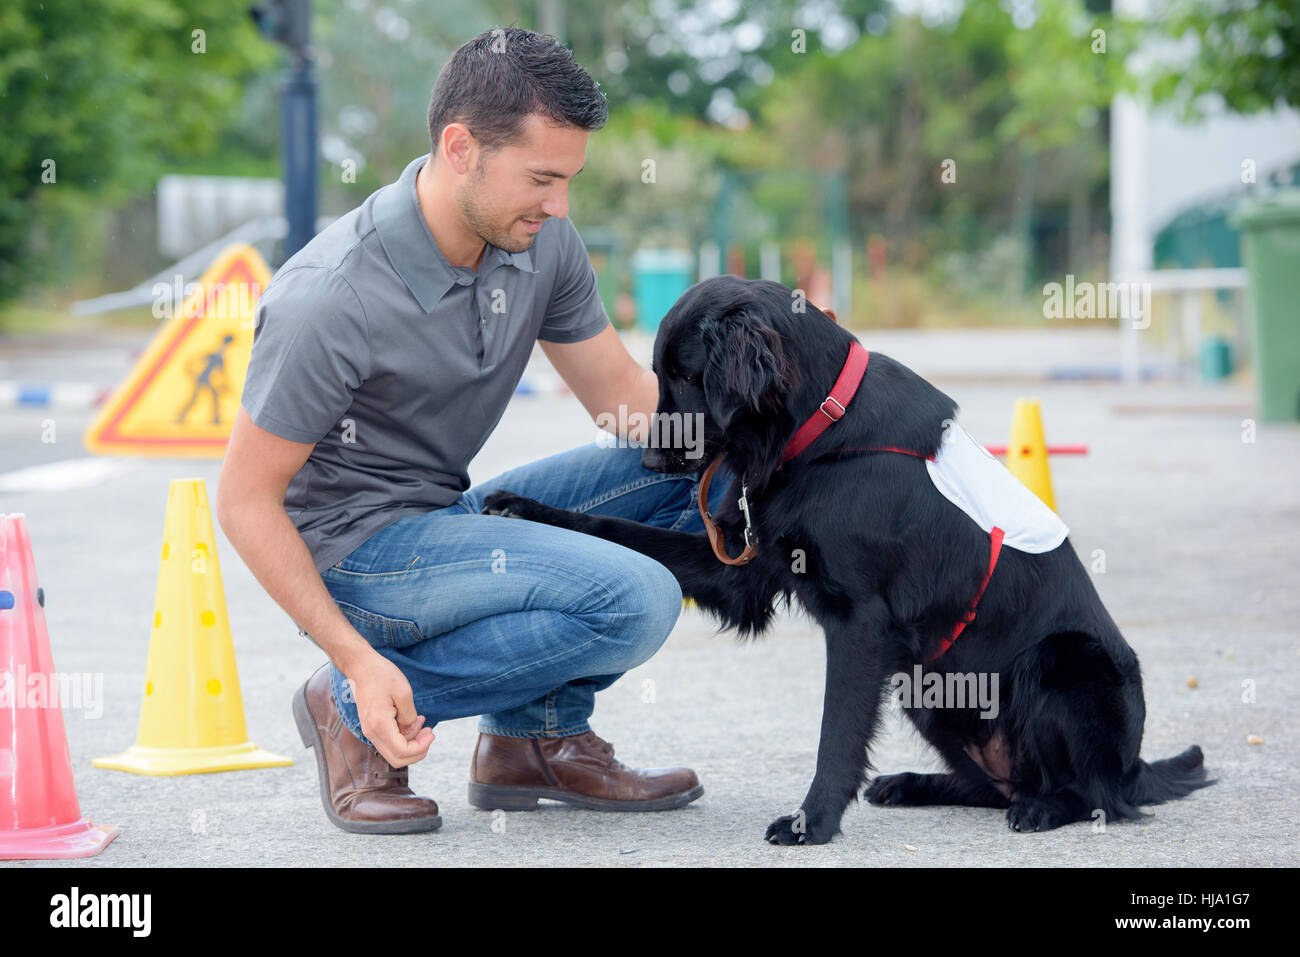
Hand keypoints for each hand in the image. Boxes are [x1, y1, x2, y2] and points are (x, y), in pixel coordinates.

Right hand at [347, 652, 434, 766]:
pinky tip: (411, 722)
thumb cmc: (382, 675)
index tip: (431, 734)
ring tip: (422, 723)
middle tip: (429, 733)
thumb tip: (412, 730)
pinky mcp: (371, 726)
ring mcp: (369, 731)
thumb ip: (410, 717)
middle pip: (396, 759)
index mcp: (380, 725)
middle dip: (417, 751)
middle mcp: (371, 732)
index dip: (421, 748)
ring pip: (392, 752)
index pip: (402, 751)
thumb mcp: (404, 693)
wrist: (361, 667)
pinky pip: (388, 741)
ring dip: (411, 743)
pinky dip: (402, 737)